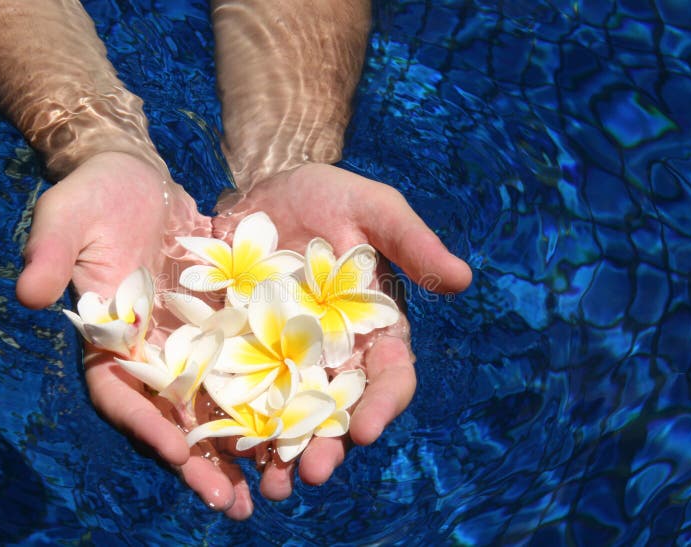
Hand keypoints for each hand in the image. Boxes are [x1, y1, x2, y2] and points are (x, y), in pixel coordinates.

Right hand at [15, 152, 253, 518]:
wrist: (132, 175)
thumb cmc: (92, 194)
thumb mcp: (67, 216)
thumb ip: (50, 254)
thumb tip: (31, 295)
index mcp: (104, 337)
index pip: (118, 392)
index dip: (144, 423)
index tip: (178, 452)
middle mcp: (144, 350)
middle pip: (170, 415)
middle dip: (199, 461)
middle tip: (233, 504)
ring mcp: (181, 341)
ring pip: (210, 402)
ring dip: (235, 446)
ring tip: (269, 487)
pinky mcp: (215, 324)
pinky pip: (240, 366)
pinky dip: (260, 397)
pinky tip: (291, 426)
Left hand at [213, 163, 471, 499]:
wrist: (266, 190)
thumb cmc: (328, 195)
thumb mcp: (372, 208)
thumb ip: (411, 243)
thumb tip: (463, 279)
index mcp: (374, 328)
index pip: (389, 376)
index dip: (383, 405)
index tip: (366, 429)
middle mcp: (334, 353)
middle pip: (337, 411)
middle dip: (327, 446)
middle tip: (313, 474)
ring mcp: (286, 357)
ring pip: (290, 415)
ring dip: (282, 453)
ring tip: (269, 484)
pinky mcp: (243, 351)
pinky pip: (242, 393)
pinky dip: (238, 424)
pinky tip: (226, 451)